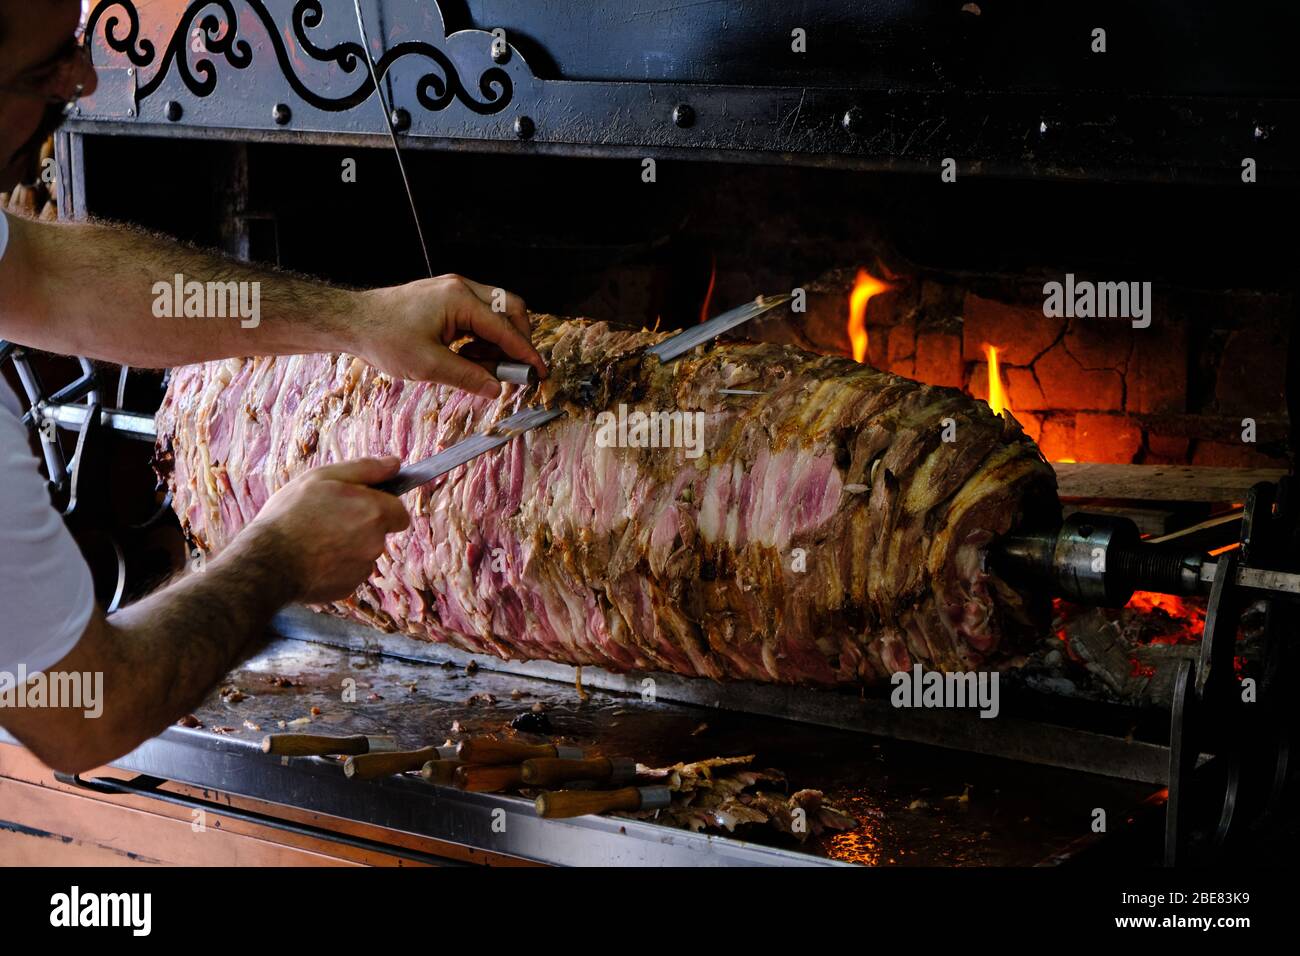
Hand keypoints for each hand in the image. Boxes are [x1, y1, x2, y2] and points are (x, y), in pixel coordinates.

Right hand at [236, 457, 410, 603]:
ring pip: (363, 553)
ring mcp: (362, 568)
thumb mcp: (323, 477)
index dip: (382, 507)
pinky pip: (348, 573)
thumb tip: (395, 464)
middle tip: (327, 519)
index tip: (359, 505)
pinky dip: (335, 567)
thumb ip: (365, 469)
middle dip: (361, 526)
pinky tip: (312, 559)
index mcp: (375, 513)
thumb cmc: (292, 514)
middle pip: (380, 533)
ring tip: (314, 539)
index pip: (400, 513)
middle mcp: (376, 543)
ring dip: (347, 547)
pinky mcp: (347, 587)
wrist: (267, 562)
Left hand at [352, 274, 547, 397]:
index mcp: (459, 300)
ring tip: (480, 367)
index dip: (525, 353)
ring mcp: (453, 291)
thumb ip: (467, 377)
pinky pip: (477, 317)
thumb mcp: (427, 365)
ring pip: (495, 314)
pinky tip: (466, 357)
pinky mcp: (445, 299)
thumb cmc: (383, 337)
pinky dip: (480, 338)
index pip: (505, 328)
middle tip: (512, 369)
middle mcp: (460, 289)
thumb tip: (495, 388)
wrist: (353, 321)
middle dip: (516, 341)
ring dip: (496, 343)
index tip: (539, 371)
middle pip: (510, 310)